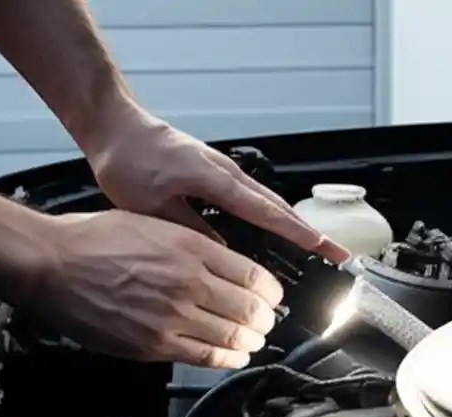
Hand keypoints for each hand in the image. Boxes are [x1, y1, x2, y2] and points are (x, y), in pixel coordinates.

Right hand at [27, 210, 283, 367]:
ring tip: (253, 340)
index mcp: (191, 248)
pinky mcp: (154, 345)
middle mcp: (187, 283)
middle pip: (251, 310)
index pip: (254, 275)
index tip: (272, 296)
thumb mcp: (154, 225)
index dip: (271, 291)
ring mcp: (172, 317)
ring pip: (234, 337)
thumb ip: (194, 246)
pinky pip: (205, 357)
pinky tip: (232, 356)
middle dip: (265, 319)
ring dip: (251, 341)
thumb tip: (226, 264)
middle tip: (266, 321)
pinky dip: (227, 359)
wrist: (52, 264)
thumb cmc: (93, 240)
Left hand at [82, 100, 350, 264]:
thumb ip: (189, 231)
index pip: (265, 211)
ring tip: (318, 245)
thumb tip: (220, 255)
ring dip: (294, 223)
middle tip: (337, 252)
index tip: (322, 248)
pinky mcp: (216, 170)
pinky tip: (276, 227)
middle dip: (309, 231)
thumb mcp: (151, 206)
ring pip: (268, 199)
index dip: (296, 233)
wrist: (115, 125)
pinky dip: (272, 213)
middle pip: (278, 205)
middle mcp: (226, 171)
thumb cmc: (127, 159)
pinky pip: (253, 195)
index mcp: (214, 178)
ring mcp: (223, 169)